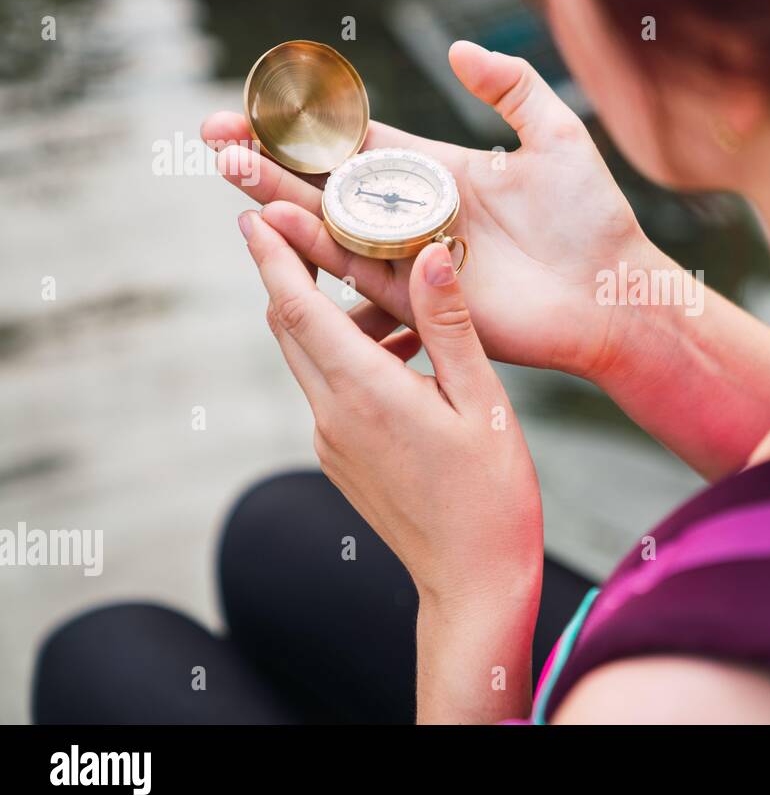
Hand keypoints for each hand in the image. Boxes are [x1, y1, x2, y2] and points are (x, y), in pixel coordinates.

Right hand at [204, 41, 653, 381]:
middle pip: (328, 181)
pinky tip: (274, 222)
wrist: (616, 292)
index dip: (307, 123)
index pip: (357, 141)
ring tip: (228, 168)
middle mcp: (415, 214)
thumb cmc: (595, 219)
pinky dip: (315, 248)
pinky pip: (357, 271)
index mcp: (439, 172)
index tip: (255, 103)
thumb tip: (456, 48)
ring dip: (278, 197)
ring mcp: (412, 258)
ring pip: (330, 224)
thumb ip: (511, 86)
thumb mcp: (556, 135)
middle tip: (213, 135)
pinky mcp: (419, 300)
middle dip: (271, 158)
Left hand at [238, 209, 542, 618]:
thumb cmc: (491, 494)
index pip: (297, 307)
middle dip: (288, 273)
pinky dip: (350, 355)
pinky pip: (330, 390)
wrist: (474, 579)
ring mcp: (330, 440)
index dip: (272, 256)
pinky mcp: (340, 458)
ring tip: (395, 299)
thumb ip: (450, 324)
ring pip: (311, 358)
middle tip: (304, 224)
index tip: (252, 214)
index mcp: (365, 393)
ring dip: (332, 317)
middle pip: (288, 326)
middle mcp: (332, 415)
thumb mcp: (483, 401)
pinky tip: (405, 354)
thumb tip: (431, 253)